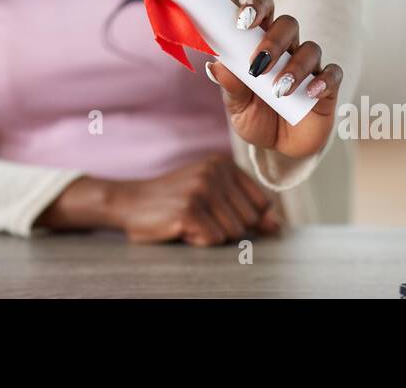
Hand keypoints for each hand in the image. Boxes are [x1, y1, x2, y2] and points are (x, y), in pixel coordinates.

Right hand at [109, 154, 281, 245]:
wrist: (129, 202)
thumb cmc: (173, 201)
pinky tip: (180, 227)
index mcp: (223, 164)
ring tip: (189, 221)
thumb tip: (277, 226)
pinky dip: (198, 241)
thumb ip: (245, 208)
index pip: (261, 204)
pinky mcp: (189, 211)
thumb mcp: (211, 194)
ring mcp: (201, 190)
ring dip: (211, 235)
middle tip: (199, 216)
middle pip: (249, 221)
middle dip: (226, 228)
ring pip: (233, 233)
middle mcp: (214, 172)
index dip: (244, 218)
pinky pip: (214, 240)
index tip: (218, 214)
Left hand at [206, 0, 343, 160]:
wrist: (280, 149)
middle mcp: (288, 49)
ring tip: (279, 90)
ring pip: (310, 49)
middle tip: (258, 63)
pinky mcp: (328, 87)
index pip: (263, 11)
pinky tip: (310, 93)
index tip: (242, 22)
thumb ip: (229, 86)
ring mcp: (310, 66)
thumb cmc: (256, 118)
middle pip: (288, 24)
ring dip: (295, 67)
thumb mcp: (237, 106)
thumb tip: (215, 65)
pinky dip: (323, 81)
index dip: (255, 7)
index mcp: (262, 43)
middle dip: (273, 40)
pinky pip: (333, 74)